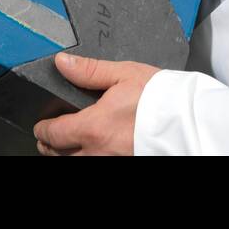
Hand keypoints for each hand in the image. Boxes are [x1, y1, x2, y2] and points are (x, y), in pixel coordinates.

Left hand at [32, 53, 160, 155]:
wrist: (188, 121)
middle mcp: (98, 153)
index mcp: (92, 128)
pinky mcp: (125, 164)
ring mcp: (111, 162)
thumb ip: (89, 71)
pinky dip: (87, 159)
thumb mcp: (123, 74)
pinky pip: (96, 165)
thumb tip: (62, 63)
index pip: (53, 135)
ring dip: (66, 156)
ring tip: (64, 147)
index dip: (42, 130)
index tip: (40, 125)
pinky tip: (91, 151)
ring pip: (76, 165)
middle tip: (47, 137)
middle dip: (49, 146)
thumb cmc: (160, 97)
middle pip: (60, 156)